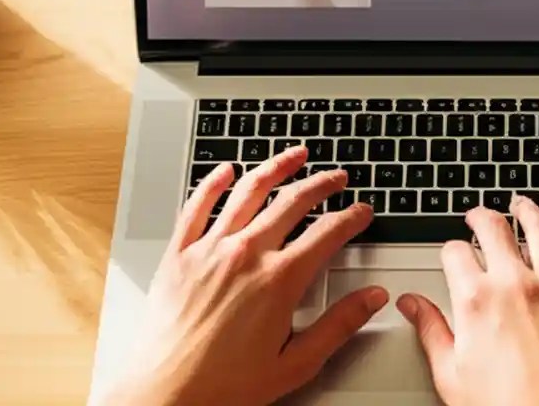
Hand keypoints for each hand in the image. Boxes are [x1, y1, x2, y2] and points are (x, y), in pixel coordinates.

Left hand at [102, 147, 387, 405]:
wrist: (165, 395)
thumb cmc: (224, 386)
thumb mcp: (296, 363)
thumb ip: (339, 325)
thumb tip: (372, 299)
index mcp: (279, 280)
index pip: (328, 233)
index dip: (351, 218)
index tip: (361, 212)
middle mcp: (245, 255)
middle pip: (293, 201)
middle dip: (322, 184)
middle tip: (337, 178)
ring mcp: (209, 250)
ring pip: (248, 191)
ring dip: (276, 167)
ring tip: (294, 155)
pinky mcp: (179, 255)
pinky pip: (197, 206)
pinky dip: (213, 183)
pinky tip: (225, 170)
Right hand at [397, 197, 538, 405]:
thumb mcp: (453, 375)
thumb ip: (432, 331)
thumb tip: (412, 306)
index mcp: (477, 300)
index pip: (455, 253)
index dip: (450, 250)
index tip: (452, 254)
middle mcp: (515, 283)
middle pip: (494, 228)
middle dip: (481, 216)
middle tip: (478, 215)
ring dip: (527, 209)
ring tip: (521, 203)